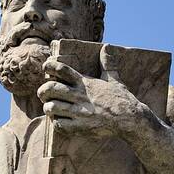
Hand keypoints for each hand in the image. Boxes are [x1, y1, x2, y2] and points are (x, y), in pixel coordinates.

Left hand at [37, 47, 151, 142]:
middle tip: (43, 94)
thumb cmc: (122, 99)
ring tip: (50, 108)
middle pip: (51, 88)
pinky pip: (59, 124)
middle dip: (43, 91)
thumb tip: (107, 47)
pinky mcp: (80, 127)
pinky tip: (60, 120)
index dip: (50, 66)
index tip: (46, 68)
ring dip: (48, 108)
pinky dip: (56, 122)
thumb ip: (107, 64)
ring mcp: (79, 112)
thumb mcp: (114, 79)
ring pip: (51, 107)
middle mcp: (80, 95)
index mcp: (85, 82)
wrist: (130, 119)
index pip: (62, 69)